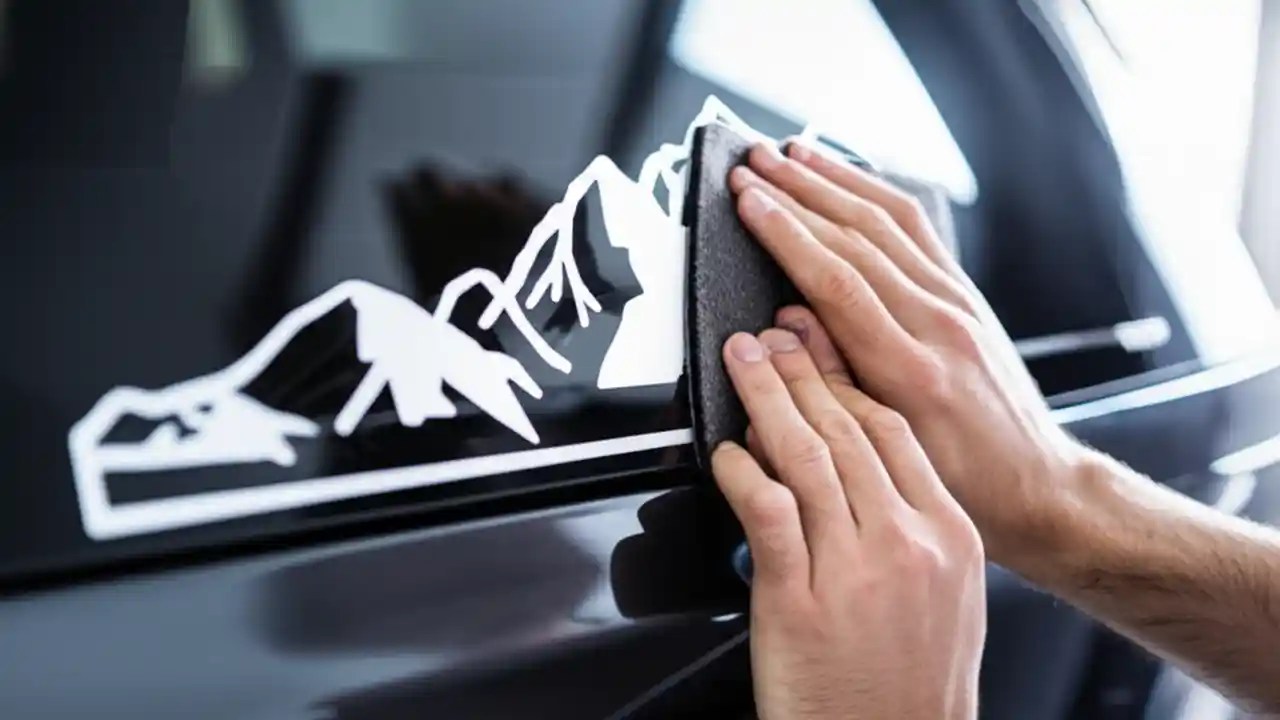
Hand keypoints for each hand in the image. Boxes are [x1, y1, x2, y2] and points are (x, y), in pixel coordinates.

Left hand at [713, 327, 984, 719]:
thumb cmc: (911, 690)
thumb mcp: (944, 601)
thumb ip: (914, 534)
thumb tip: (871, 478)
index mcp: (952, 538)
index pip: (894, 434)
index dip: (848, 382)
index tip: (821, 351)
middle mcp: (909, 546)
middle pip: (849, 432)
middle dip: (803, 373)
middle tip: (773, 336)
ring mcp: (857, 572)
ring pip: (808, 459)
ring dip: (768, 400)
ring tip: (745, 363)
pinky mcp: (801, 602)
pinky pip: (768, 512)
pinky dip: (742, 472)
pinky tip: (727, 452)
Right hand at [728, 141, 1088, 568]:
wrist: (1038, 487)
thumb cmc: (964, 486)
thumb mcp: (884, 453)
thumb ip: (834, 388)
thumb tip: (786, 330)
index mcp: (911, 371)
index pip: (835, 281)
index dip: (785, 234)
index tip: (749, 202)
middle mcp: (939, 324)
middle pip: (857, 238)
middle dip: (797, 194)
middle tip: (753, 165)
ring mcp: (958, 304)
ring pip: (888, 222)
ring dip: (832, 181)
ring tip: (790, 154)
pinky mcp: (967, 297)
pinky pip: (919, 230)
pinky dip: (878, 194)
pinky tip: (851, 177)